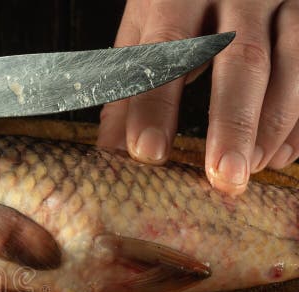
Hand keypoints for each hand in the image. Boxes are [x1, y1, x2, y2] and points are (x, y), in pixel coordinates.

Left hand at [97, 0, 298, 195]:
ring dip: (273, 122)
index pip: (166, 51)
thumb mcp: (144, 31)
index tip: (148, 152)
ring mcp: (281, 1)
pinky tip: (283, 154)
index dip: (155, 104)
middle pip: (241, 59)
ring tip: (251, 168)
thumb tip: (110, 153)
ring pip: (290, 61)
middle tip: (222, 176)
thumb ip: (129, 88)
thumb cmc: (177, 2)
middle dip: (232, 122)